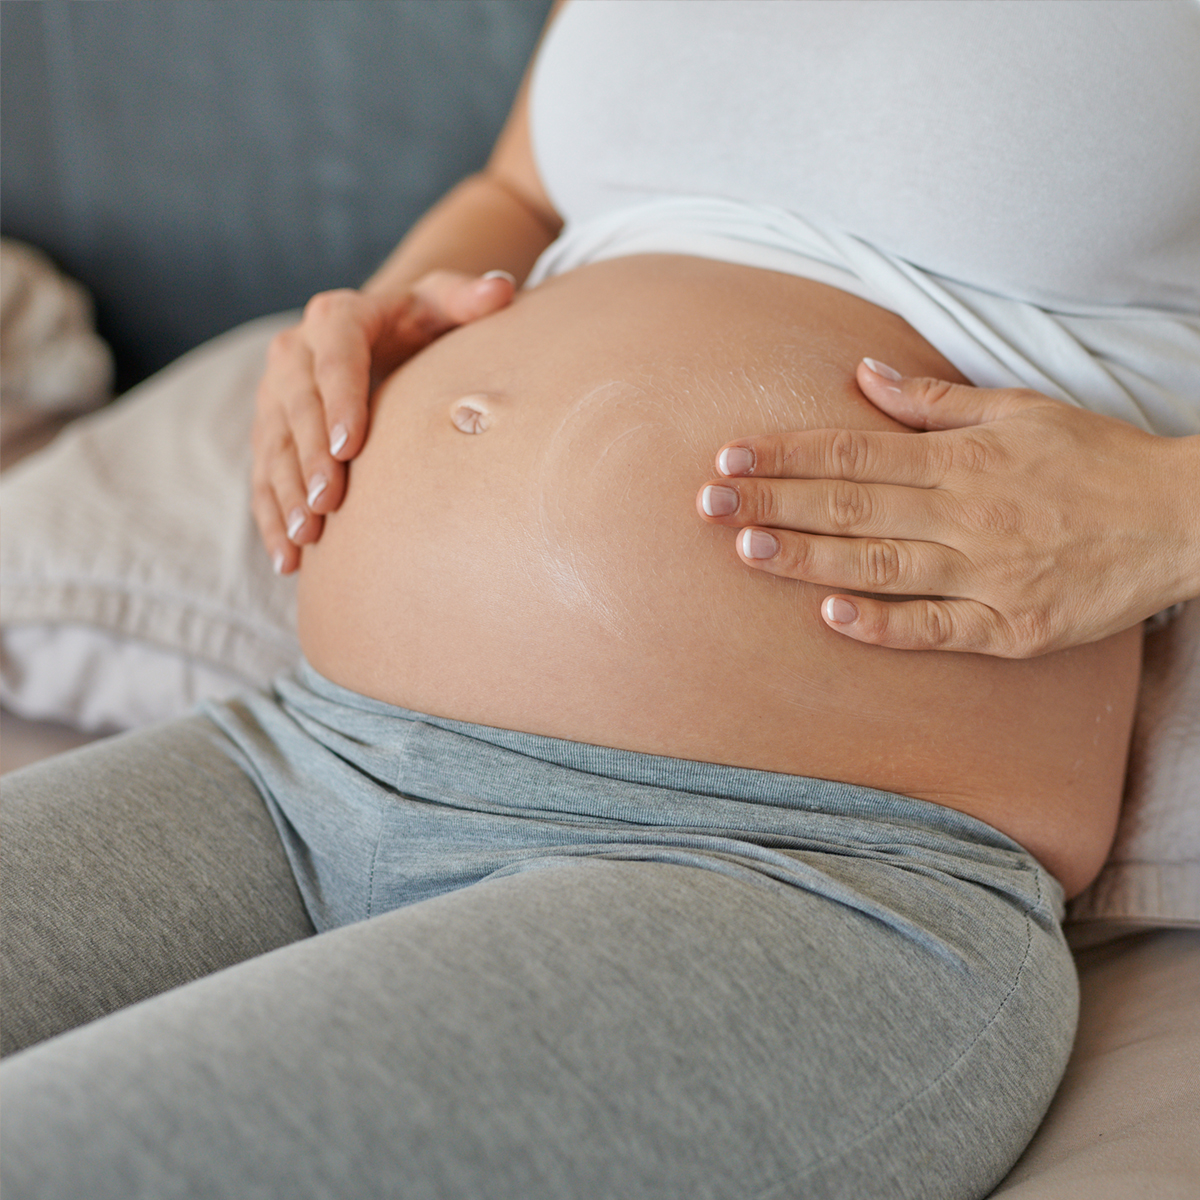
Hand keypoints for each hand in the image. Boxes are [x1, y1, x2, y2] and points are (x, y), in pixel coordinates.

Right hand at [252, 268, 515, 572]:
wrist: (380, 334)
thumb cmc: (422, 323)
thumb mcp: (443, 305)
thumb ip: (468, 300)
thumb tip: (501, 291)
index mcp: (338, 318)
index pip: (335, 357)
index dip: (339, 400)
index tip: (351, 445)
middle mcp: (295, 352)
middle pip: (297, 407)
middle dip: (309, 458)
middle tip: (327, 504)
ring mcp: (275, 395)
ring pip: (273, 447)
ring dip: (286, 494)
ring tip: (305, 537)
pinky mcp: (269, 432)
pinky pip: (262, 477)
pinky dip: (272, 518)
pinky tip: (288, 558)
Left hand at [697, 359, 1199, 656]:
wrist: (1181, 519)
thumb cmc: (1094, 460)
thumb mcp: (1020, 409)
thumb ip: (935, 401)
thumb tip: (863, 374)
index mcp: (961, 459)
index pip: (853, 451)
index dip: (786, 453)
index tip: (730, 456)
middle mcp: (964, 513)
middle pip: (850, 505)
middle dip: (774, 502)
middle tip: (708, 503)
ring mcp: (985, 573)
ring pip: (878, 565)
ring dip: (807, 558)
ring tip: (746, 550)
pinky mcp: (1009, 626)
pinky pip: (935, 628)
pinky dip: (883, 623)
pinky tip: (830, 616)